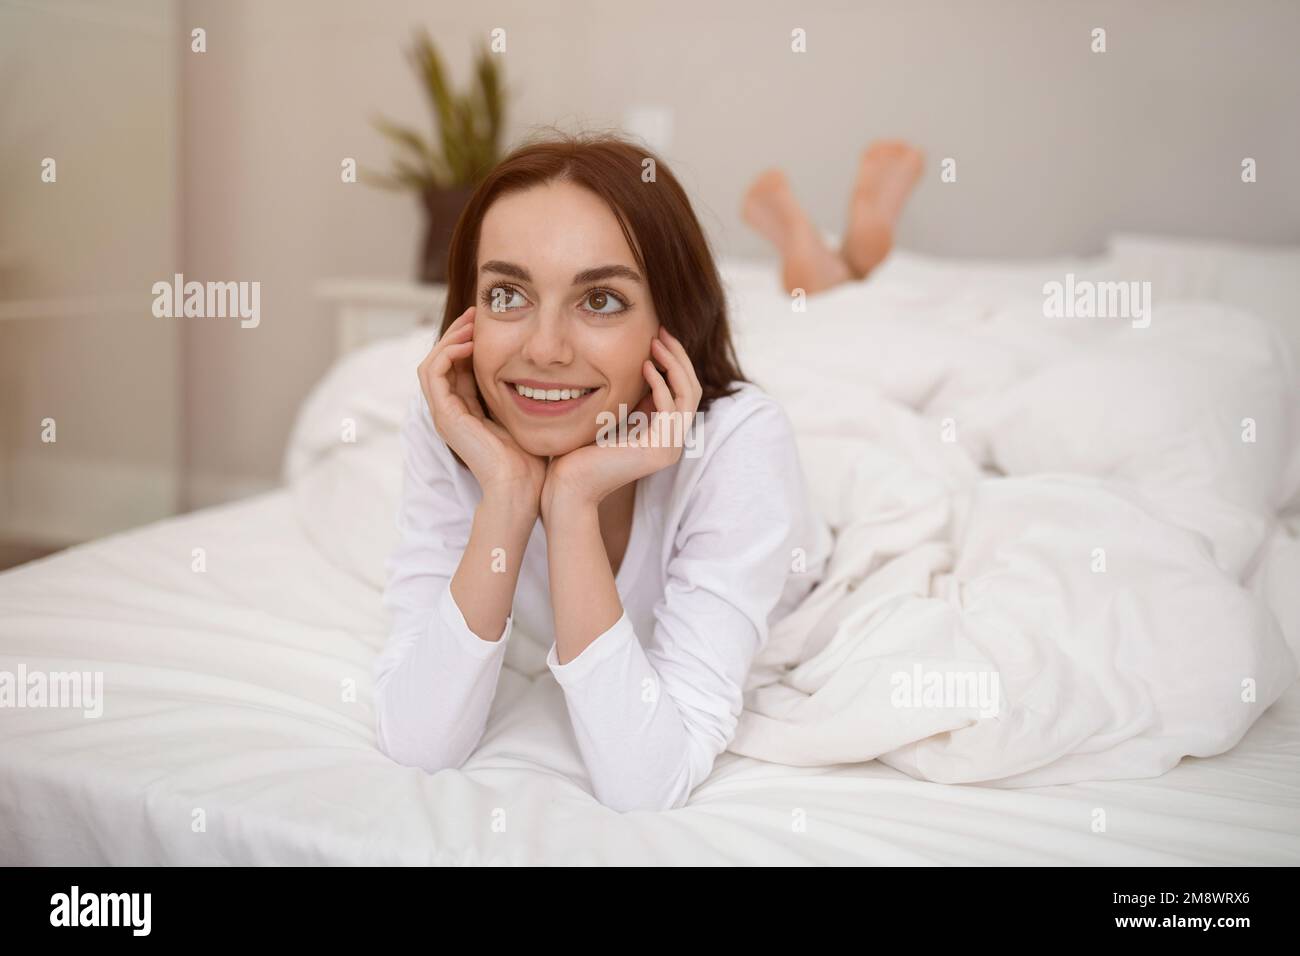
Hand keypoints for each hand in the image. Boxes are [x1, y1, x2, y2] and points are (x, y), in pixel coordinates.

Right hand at [418, 305, 546, 507]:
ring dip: (450, 337)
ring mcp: (444, 414)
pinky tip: (470, 343)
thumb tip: (545, 369)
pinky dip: (447, 352)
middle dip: (458, 332)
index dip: (469, 340)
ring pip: (432, 361)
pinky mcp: (445, 416)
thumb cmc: (532, 459)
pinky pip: (432, 373)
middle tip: (476, 312)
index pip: (459, 365)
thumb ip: (524, 393)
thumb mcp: (528, 414)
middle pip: (442, 359)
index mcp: (468, 410)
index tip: (487, 320)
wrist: (522, 488)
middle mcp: (451, 410)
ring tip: (472, 323)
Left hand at [541, 326, 701, 521]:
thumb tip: (647, 366)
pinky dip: (661, 383)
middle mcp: (673, 441)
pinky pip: (671, 407)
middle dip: (679, 356)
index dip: (675, 360)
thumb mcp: (616, 414)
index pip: (684, 389)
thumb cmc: (582, 450)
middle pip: (692, 388)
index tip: (658, 335)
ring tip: (656, 342)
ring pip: (689, 394)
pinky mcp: (661, 449)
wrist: (569, 484)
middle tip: (662, 331)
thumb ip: (636, 398)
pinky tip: (646, 366)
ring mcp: (670, 447)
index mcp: (664, 432)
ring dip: (674, 364)